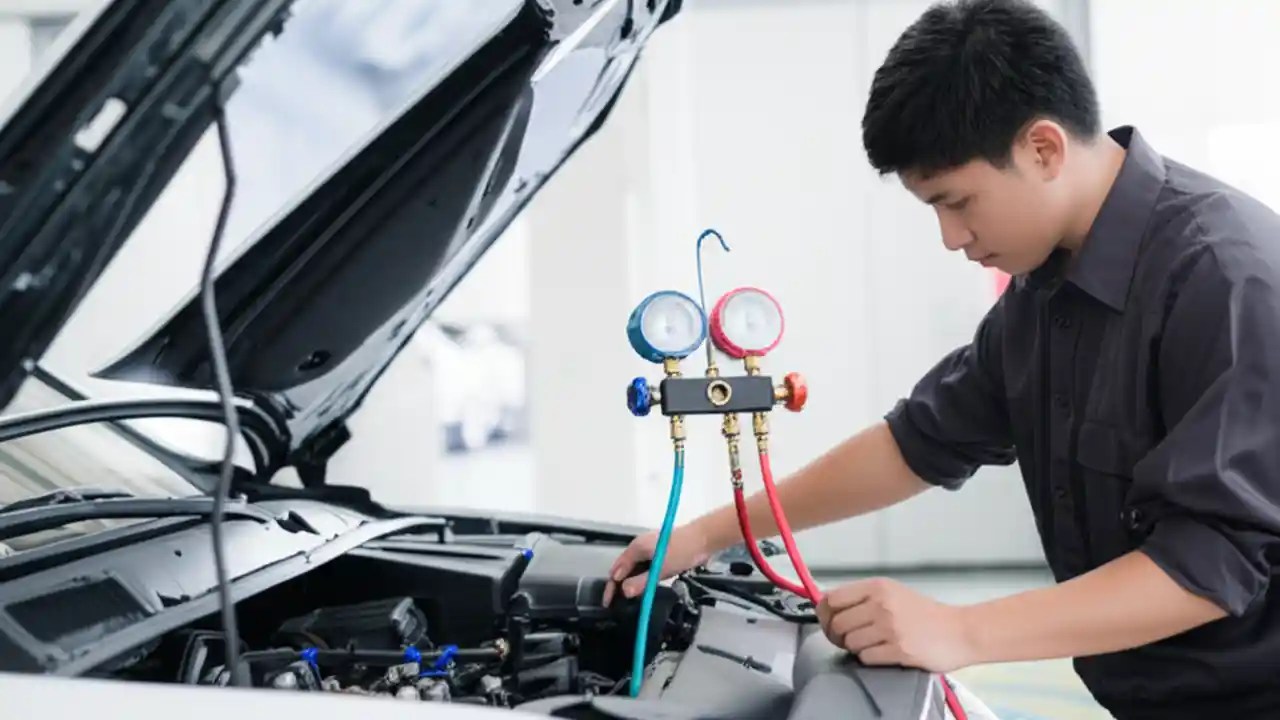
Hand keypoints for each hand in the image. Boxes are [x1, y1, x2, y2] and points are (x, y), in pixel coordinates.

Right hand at [602, 523, 711, 605]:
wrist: (703, 538)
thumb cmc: (682, 551)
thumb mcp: (661, 569)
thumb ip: (642, 581)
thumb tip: (624, 592)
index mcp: (636, 548)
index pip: (616, 571)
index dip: (611, 588)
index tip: (608, 604)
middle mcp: (638, 547)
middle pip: (622, 569)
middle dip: (617, 586)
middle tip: (616, 604)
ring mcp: (647, 549)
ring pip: (633, 568)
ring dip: (629, 583)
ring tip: (627, 600)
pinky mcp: (657, 553)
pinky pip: (643, 567)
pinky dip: (639, 578)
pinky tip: (643, 588)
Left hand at [816, 577, 976, 673]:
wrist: (960, 631)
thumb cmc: (924, 614)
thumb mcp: (892, 593)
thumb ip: (861, 597)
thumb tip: (826, 605)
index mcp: (877, 587)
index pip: (831, 599)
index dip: (825, 614)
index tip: (830, 622)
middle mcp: (881, 604)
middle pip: (837, 624)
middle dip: (838, 636)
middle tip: (850, 640)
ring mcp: (890, 627)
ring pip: (849, 642)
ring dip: (855, 648)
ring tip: (872, 645)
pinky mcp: (899, 650)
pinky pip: (866, 658)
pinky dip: (870, 659)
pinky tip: (883, 653)